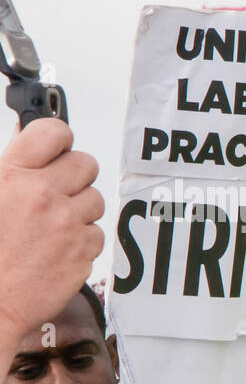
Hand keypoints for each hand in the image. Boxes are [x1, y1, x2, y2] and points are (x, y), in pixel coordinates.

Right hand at [0, 120, 104, 358]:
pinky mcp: (84, 251)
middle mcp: (44, 195)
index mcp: (13, 174)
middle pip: (86, 163)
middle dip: (74, 175)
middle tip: (56, 190)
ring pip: (95, 200)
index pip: (54, 132)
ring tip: (50, 225)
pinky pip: (96, 234)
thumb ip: (11, 168)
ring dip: (79, 209)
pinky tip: (57, 248)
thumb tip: (28, 137)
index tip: (57, 147)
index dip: (58, 137)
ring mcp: (68, 224)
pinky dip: (82, 240)